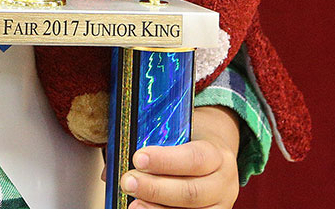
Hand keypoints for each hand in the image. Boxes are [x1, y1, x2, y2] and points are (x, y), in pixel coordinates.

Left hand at [118, 107, 241, 208]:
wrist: (216, 156)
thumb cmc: (189, 142)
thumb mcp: (176, 134)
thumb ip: (146, 145)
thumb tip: (110, 170)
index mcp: (216, 154)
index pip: (195, 158)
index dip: (166, 161)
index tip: (138, 158)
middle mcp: (223, 182)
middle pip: (192, 192)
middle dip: (155, 189)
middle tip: (127, 181)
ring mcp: (220, 204)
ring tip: (134, 204)